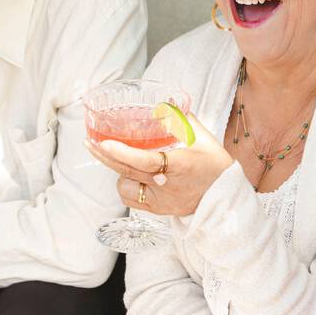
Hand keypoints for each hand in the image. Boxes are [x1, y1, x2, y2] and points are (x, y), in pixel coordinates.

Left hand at [86, 113, 233, 217]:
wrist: (225, 198)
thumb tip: (166, 104)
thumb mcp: (204, 140)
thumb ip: (184, 120)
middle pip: (128, 171)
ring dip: (119, 171)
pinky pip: (131, 199)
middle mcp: (168, 186)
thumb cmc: (216, 167)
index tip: (105, 142)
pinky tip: (128, 176)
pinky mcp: (157, 210)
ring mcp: (161, 201)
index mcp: (181, 166)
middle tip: (90, 142)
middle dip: (105, 156)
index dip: (123, 152)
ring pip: (126, 186)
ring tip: (118, 158)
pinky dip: (126, 186)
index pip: (146, 161)